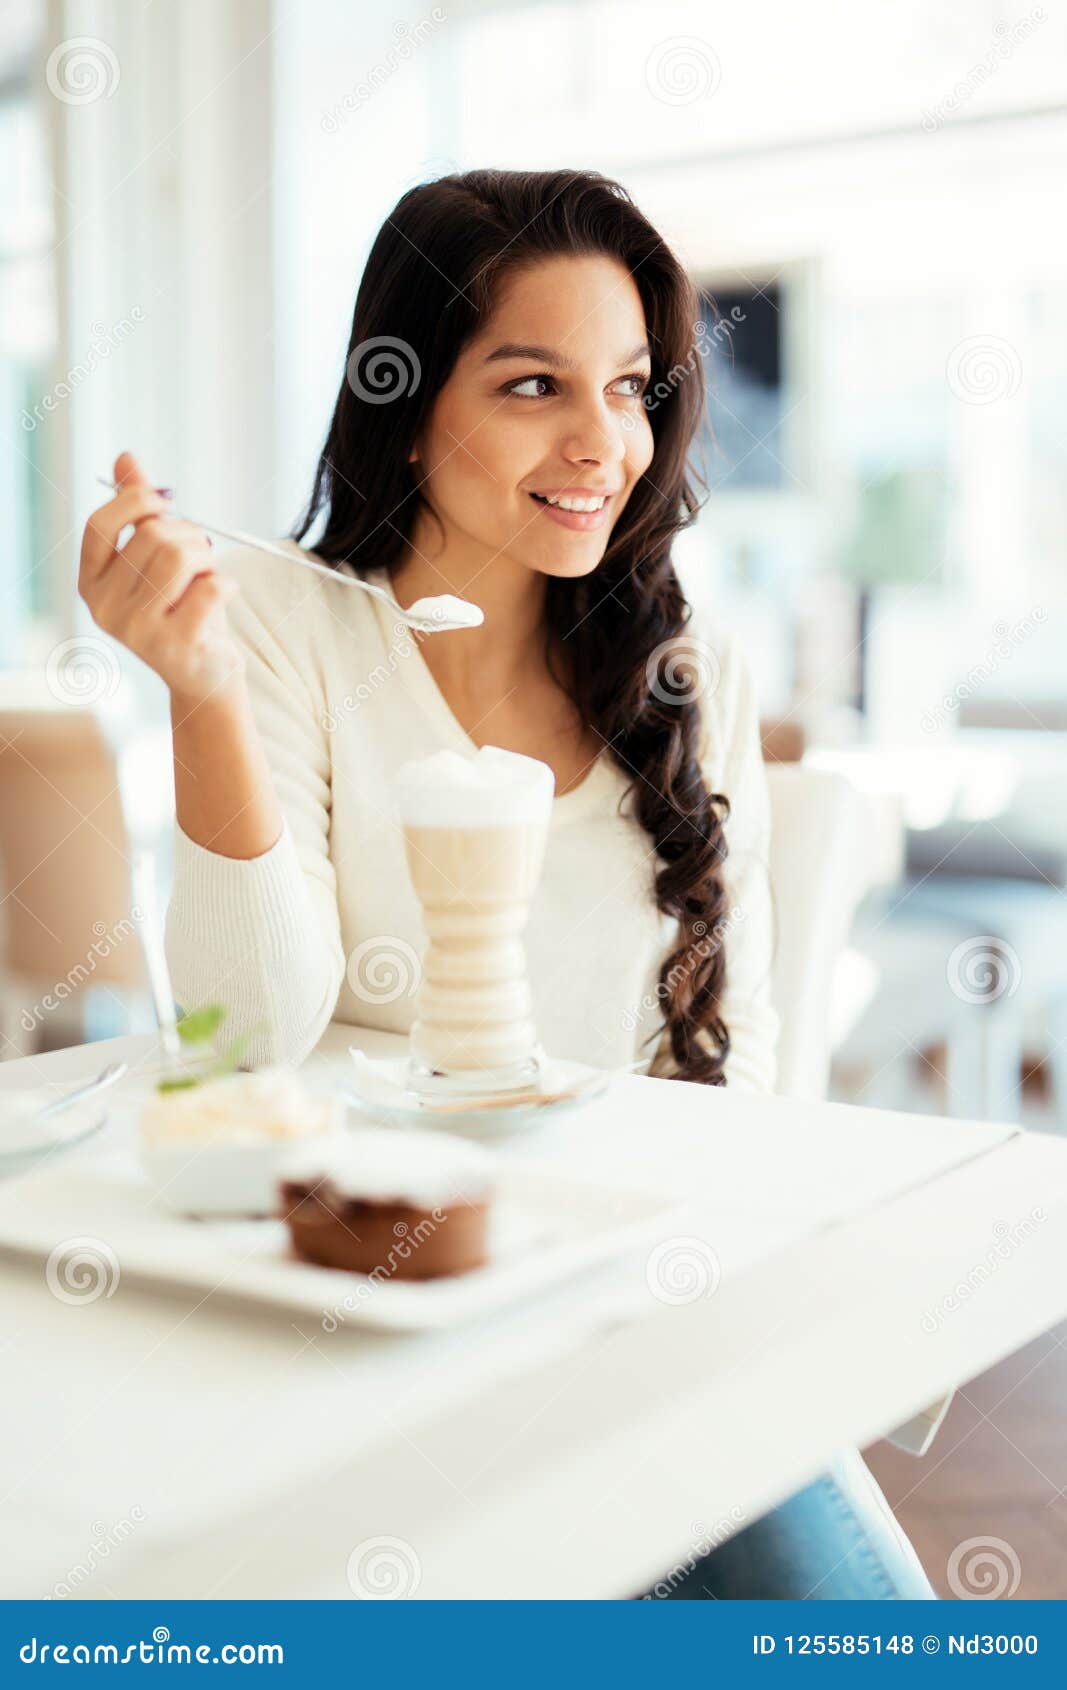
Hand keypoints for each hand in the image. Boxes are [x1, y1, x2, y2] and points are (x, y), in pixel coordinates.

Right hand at [79, 451, 243, 706]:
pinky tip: (225, 593)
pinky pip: (209, 588)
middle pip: (151, 536)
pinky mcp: (175, 645)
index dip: (134, 501)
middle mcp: (105, 608)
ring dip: (207, 557)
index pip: (100, 524)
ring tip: (210, 574)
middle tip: (203, 552)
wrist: (203, 673)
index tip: (165, 501)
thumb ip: (139, 512)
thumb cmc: (180, 608)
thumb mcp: (156, 559)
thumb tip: (126, 458)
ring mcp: (137, 630)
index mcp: (91, 583)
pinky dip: (226, 583)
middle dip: (188, 534)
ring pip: (179, 556)